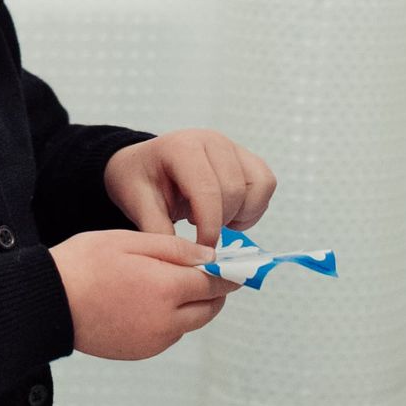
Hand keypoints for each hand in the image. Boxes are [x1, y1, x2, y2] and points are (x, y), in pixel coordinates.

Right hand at [53, 228, 228, 360]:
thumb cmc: (84, 265)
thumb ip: (176, 249)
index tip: (241, 266)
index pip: (215, 283)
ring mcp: (153, 341)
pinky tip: (151, 301)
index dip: (230, 273)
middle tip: (208, 272)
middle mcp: (166, 322)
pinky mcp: (140, 351)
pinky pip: (169, 335)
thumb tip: (211, 258)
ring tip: (172, 282)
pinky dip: (172, 320)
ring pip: (191, 324)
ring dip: (193, 306)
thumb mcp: (131, 241)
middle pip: (209, 309)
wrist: (48, 302)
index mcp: (166, 290)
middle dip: (214, 291)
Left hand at [103, 128, 275, 246]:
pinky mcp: (246, 157)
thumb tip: (187, 265)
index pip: (207, 190)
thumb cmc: (140, 182)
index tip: (201, 251)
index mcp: (181, 147)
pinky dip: (253, 207)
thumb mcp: (138, 206)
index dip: (209, 227)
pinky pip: (266, 184)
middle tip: (200, 233)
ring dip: (241, 213)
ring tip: (214, 220)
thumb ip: (161, 233)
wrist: (145, 166)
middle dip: (221, 222)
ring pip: (258, 186)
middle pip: (234, 191)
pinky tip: (229, 214)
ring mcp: (232, 146)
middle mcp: (211, 140)